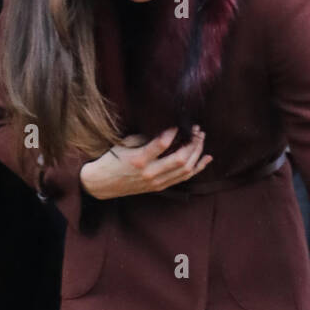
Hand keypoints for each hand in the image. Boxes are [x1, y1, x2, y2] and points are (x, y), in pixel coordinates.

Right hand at [79, 126, 212, 198]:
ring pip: (185, 170)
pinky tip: (206, 158)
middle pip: (180, 159)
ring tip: (201, 139)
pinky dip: (197, 168)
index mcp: (139, 160)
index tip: (180, 123)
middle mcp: (150, 173)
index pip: (162, 144)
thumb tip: (167, 130)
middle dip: (193, 143)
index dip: (174, 132)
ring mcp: (157, 182)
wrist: (103, 184)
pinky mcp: (160, 187)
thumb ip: (145, 138)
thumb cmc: (112, 159)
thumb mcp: (125, 144)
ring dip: (197, 153)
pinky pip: (183, 178)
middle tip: (197, 129)